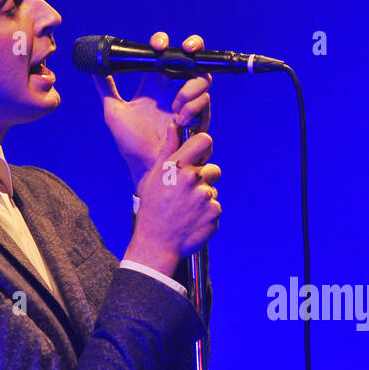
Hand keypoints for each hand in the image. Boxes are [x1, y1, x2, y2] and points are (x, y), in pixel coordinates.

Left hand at [94, 31, 211, 186]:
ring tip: (176, 108)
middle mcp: (173, 91)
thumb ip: (105, 87)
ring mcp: (189, 104)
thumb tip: (93, 66)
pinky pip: (205, 103)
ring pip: (202, 80)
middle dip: (194, 49)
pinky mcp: (200, 120)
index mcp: (155, 85)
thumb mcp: (114, 111)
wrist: (146, 168)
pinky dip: (194, 108)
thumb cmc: (130, 144)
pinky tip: (181, 120)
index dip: (164, 44)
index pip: (164, 55)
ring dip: (190, 90)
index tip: (158, 44)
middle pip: (192, 61)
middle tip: (187, 49)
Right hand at [123, 131, 221, 276]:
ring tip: (187, 210)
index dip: (204, 147)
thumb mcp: (154, 177)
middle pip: (213, 169)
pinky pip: (215, 207)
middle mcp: (192, 178)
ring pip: (213, 190)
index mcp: (177, 166)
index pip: (204, 140)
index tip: (199, 157)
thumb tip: (175, 125)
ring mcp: (205, 196)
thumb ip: (168, 150)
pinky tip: (192, 221)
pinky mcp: (214, 212)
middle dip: (205, 179)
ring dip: (204, 198)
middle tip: (187, 195)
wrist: (157, 243)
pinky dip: (207, 214)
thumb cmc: (153, 208)